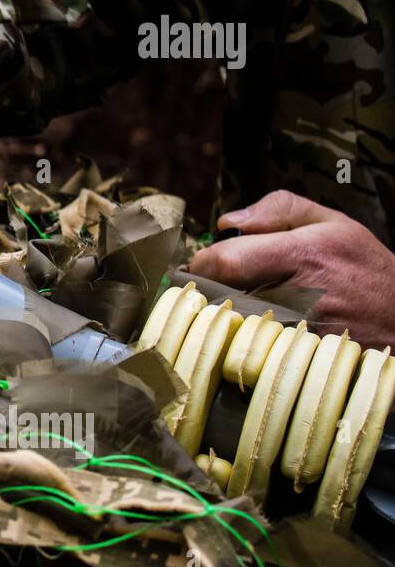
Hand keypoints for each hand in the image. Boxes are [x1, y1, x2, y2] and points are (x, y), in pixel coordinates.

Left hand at [188, 190, 394, 348]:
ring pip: (232, 322)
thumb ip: (278, 210)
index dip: (203, 263)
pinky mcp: (299, 355)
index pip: (225, 261)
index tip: (202, 263)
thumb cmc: (364, 267)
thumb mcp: (332, 223)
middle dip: (209, 289)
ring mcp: (298, 330)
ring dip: (224, 314)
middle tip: (213, 284)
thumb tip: (226, 223)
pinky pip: (252, 345)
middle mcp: (299, 294)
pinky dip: (244, 336)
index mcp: (303, 253)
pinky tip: (256, 327)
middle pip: (222, 295)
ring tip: (238, 304)